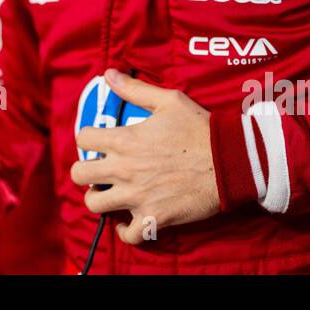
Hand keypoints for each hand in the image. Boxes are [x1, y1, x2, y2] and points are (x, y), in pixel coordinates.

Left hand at [70, 68, 220, 244]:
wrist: (230, 161)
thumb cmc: (199, 128)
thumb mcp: (168, 101)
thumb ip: (135, 89)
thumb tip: (108, 74)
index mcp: (126, 140)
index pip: (84, 139)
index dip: (88, 139)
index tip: (98, 143)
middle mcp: (125, 169)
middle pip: (80, 175)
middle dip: (85, 172)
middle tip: (99, 171)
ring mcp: (138, 196)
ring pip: (95, 205)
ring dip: (99, 200)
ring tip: (110, 194)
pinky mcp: (154, 218)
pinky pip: (127, 235)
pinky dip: (124, 231)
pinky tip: (128, 221)